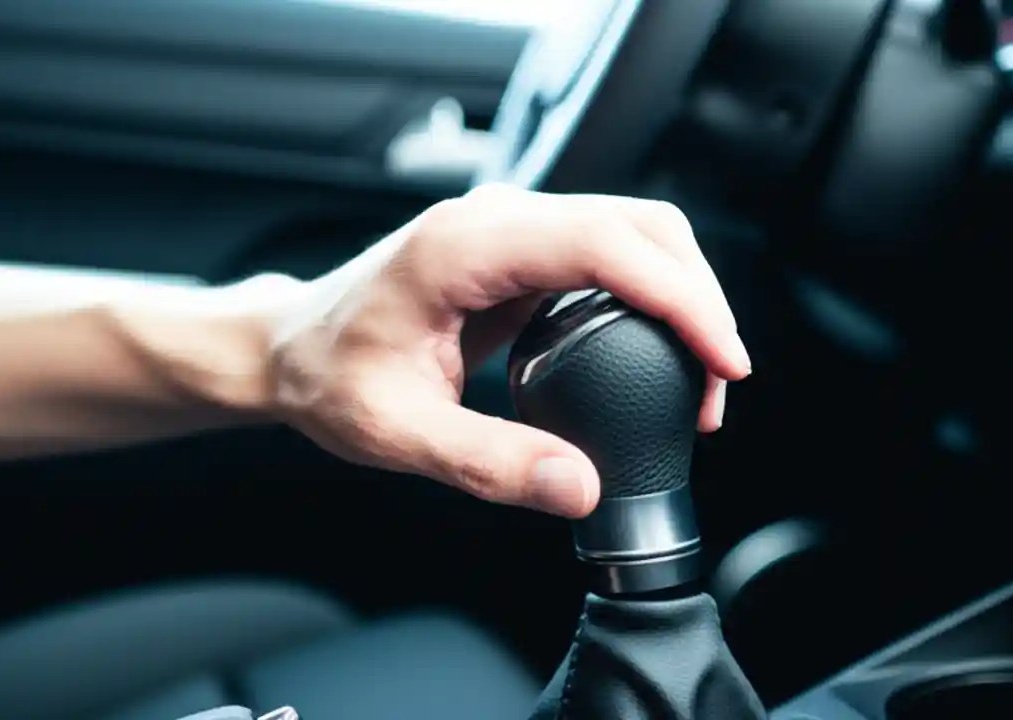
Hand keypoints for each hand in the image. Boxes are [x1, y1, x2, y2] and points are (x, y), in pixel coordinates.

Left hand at [269, 184, 750, 517]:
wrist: (290, 348)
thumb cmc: (328, 377)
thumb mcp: (395, 433)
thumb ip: (487, 463)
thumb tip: (579, 488)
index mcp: (466, 245)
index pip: (604, 246)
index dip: (680, 298)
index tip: (722, 361)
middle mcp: (497, 219)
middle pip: (639, 226)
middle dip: (699, 298)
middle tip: (719, 383)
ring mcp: (513, 229)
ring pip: (635, 233)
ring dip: (683, 295)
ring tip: (700, 376)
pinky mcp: (523, 251)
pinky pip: (610, 256)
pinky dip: (654, 297)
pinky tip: (660, 352)